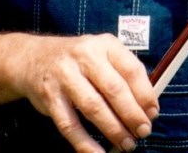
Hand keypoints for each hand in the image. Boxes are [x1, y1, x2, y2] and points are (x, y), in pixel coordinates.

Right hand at [15, 32, 158, 152]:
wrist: (34, 58)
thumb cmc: (80, 60)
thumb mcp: (103, 54)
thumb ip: (123, 73)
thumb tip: (147, 105)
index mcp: (105, 45)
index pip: (131, 69)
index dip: (145, 94)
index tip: (153, 113)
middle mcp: (85, 56)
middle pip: (114, 89)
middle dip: (132, 115)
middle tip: (143, 132)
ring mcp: (65, 76)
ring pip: (93, 107)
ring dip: (113, 129)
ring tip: (127, 144)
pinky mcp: (49, 97)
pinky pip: (69, 125)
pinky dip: (85, 143)